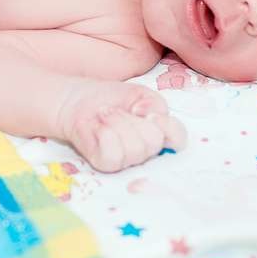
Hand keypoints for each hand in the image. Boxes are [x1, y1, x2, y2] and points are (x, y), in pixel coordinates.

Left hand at [57, 81, 186, 172]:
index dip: (167, 127)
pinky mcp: (105, 164)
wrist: (78, 99)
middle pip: (153, 142)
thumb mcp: (140, 94)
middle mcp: (145, 152)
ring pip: (134, 148)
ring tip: (105, 113)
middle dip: (134, 120)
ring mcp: (125, 161)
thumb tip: (151, 116)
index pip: (179, 139)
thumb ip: (156, 104)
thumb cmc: (110, 98)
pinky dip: (105, 133)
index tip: (147, 112)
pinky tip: (98, 125)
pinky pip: (114, 154)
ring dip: (117, 122)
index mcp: (159, 134)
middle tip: (119, 109)